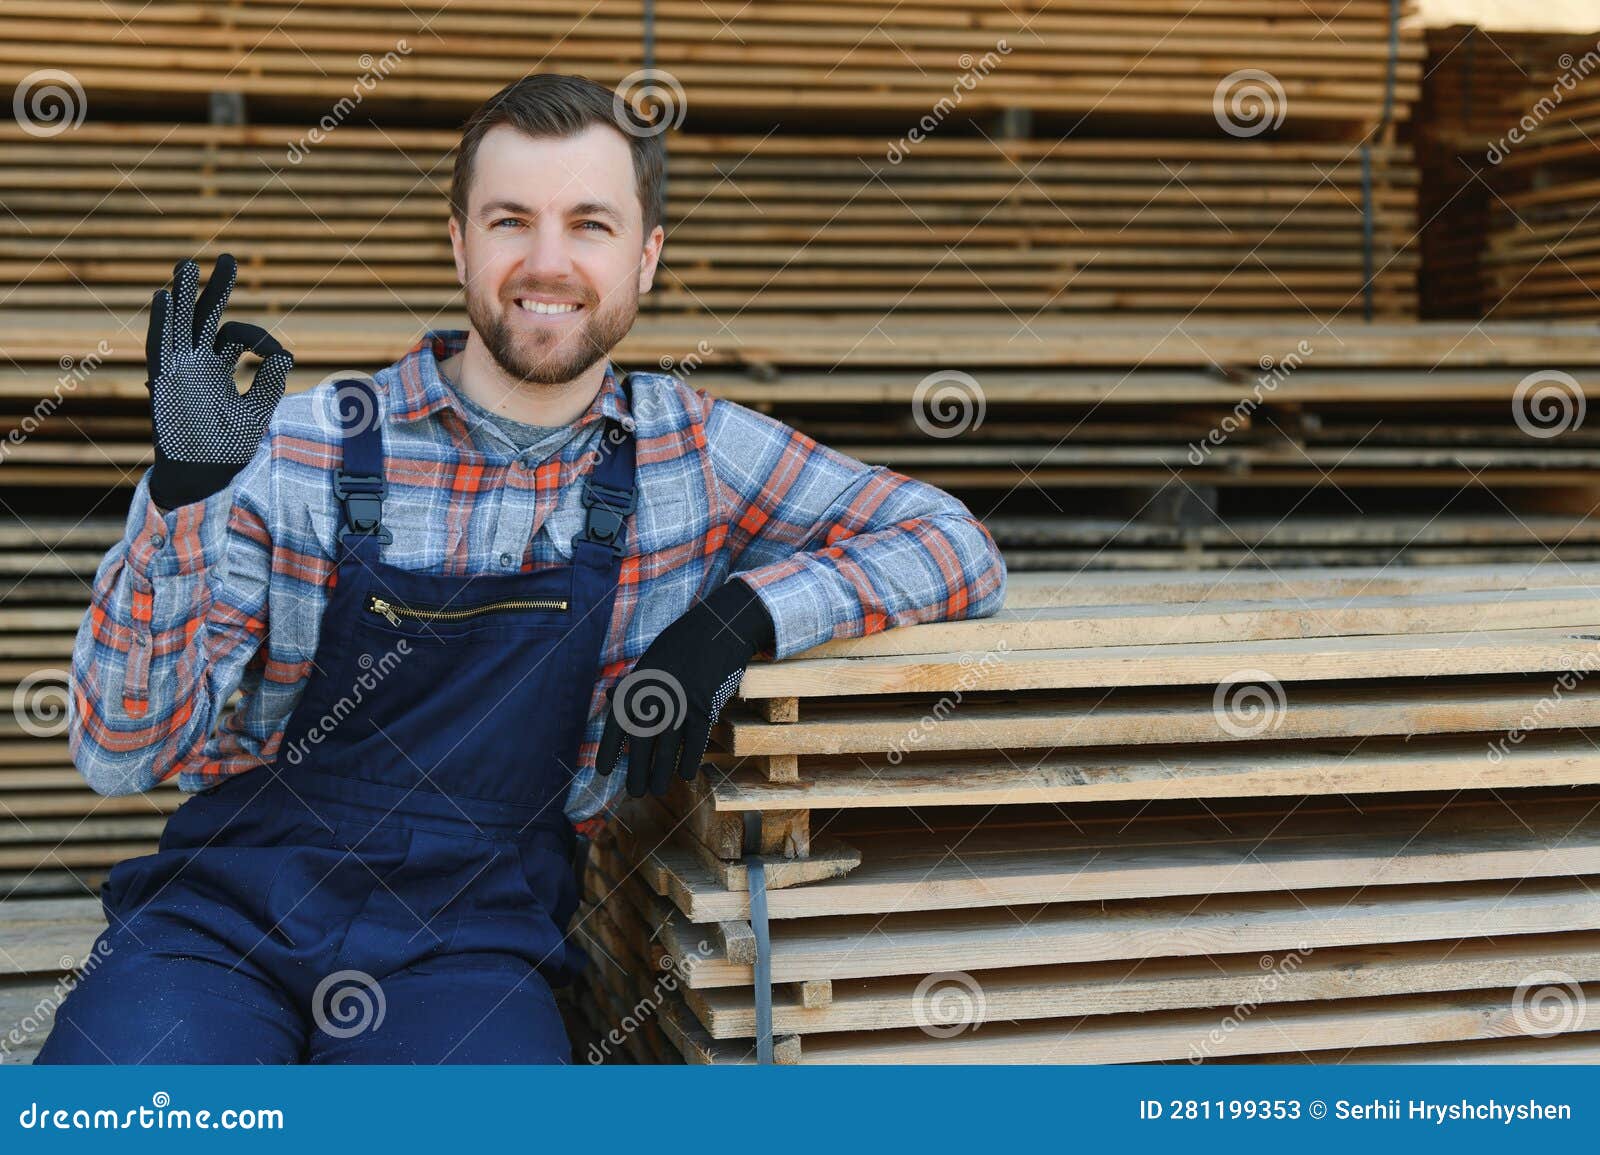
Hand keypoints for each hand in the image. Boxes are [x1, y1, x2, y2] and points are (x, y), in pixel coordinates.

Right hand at [146, 253, 293, 508]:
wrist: (202, 478)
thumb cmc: (227, 449)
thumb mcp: (258, 411)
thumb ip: (271, 381)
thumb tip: (286, 353)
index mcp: (218, 368)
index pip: (235, 335)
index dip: (259, 336)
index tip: (278, 353)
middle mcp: (196, 363)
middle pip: (204, 316)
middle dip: (215, 288)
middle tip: (228, 257)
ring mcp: (178, 370)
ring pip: (180, 324)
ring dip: (183, 295)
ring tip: (186, 264)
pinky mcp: (163, 382)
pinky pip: (160, 347)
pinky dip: (162, 323)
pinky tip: (165, 297)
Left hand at [596, 578, 775, 796]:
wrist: (719, 627)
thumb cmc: (684, 643)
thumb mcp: (650, 659)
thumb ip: (633, 683)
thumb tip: (611, 698)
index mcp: (637, 682)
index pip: (617, 723)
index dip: (608, 749)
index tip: (602, 771)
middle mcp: (654, 695)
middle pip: (640, 742)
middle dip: (635, 771)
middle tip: (634, 792)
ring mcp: (679, 702)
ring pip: (667, 748)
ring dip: (661, 773)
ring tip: (656, 790)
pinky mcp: (704, 706)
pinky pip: (695, 741)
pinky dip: (689, 760)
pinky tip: (686, 775)